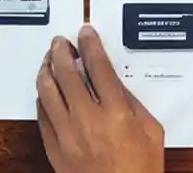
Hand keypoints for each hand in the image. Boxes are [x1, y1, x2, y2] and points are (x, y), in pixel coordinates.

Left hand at [36, 25, 163, 172]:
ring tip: (49, 60)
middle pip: (67, 73)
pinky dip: (42, 97)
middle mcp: (88, 120)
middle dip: (62, 51)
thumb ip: (132, 102)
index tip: (86, 34)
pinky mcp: (54, 148)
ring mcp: (67, 135)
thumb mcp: (151, 131)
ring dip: (46, 70)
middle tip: (61, 43)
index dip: (90, 44)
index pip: (98, 66)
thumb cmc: (140, 171)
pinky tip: (46, 90)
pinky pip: (41, 114)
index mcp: (116, 113)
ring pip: (47, 91)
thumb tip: (113, 81)